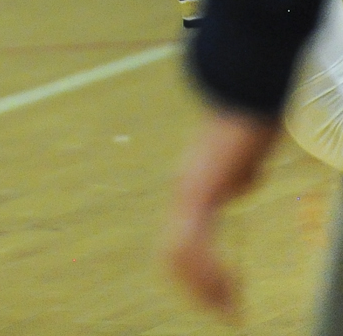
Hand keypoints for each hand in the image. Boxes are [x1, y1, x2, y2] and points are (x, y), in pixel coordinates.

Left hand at [165, 107, 280, 319]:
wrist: (238, 106)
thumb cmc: (243, 127)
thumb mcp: (239, 161)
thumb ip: (236, 176)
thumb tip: (241, 184)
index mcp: (190, 189)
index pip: (181, 239)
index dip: (195, 267)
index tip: (217, 289)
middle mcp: (181, 192)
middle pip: (172, 252)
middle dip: (195, 285)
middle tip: (220, 310)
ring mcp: (186, 193)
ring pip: (179, 254)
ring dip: (202, 286)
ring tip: (226, 308)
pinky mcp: (198, 193)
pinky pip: (196, 241)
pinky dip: (209, 270)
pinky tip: (229, 288)